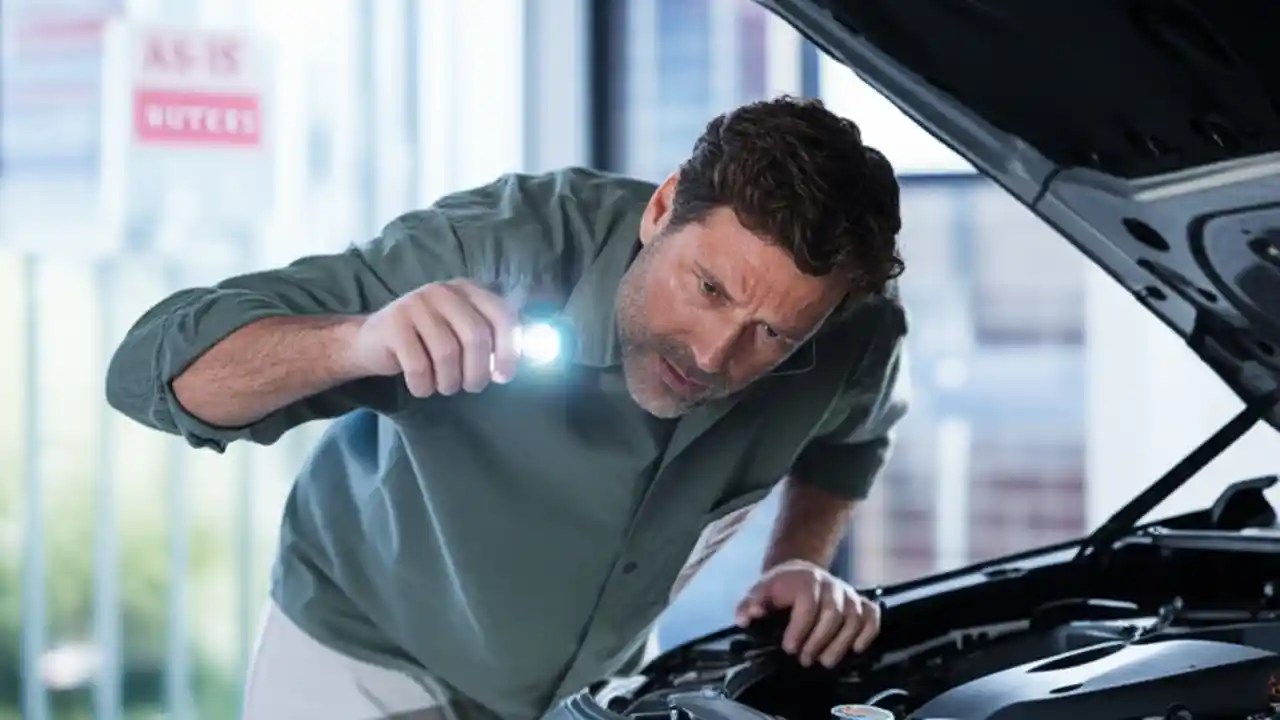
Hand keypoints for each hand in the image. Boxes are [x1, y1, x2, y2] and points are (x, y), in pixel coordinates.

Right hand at [349, 279, 519, 396]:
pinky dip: (424, 386)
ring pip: (447, 353)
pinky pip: (418, 365)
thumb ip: (491, 340)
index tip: (503, 377)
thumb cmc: (427, 343)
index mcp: (468, 290)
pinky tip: (422, 387)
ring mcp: (416, 303)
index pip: (503, 315)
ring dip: (450, 381)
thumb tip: (518, 363)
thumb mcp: (461, 334)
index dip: (509, 350)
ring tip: (446, 386)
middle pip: (476, 336)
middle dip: (478, 371)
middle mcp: (443, 291)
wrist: (372, 342)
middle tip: (471, 387)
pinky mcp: (392, 324)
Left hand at [735, 559, 880, 668]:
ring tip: (825, 662)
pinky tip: (856, 649)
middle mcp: (831, 586)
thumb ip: (750, 603)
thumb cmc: (781, 587)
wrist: (802, 572)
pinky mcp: (861, 603)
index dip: (799, 629)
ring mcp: (849, 594)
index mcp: (806, 580)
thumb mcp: (761, 590)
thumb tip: (744, 618)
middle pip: (833, 614)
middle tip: (804, 660)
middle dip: (819, 641)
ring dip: (841, 643)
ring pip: (854, 618)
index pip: (808, 606)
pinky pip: (872, 616)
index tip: (788, 648)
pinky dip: (868, 632)